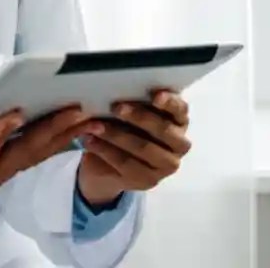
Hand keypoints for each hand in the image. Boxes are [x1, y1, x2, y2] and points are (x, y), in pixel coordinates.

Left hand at [77, 90, 191, 206]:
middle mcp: (179, 143)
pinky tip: (89, 140)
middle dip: (139, 117)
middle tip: (115, 107)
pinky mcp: (149, 180)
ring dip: (117, 135)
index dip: (169, 102)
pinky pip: (126, 164)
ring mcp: (167, 165)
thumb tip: (114, 89)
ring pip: (144, 147)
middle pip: (163, 129)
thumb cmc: (122, 127)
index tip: (155, 96)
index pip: (180, 109)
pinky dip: (105, 150)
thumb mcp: (128, 113)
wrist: (108, 164)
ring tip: (94, 125)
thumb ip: (131, 102)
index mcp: (178, 120)